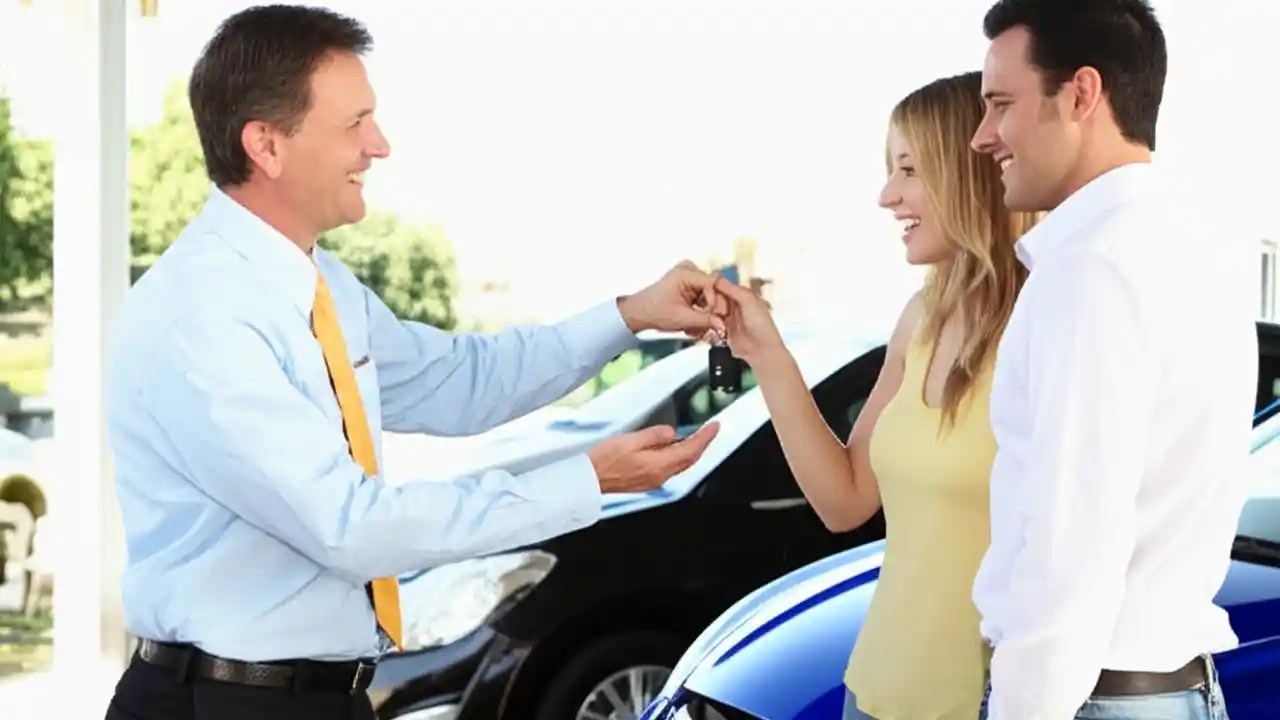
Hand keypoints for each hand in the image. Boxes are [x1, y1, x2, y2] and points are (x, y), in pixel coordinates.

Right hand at [587, 422, 720, 493]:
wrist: (590, 479)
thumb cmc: (605, 460)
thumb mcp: (630, 440)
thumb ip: (654, 436)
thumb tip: (672, 433)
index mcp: (658, 465)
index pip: (690, 450)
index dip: (705, 438)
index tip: (714, 427)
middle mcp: (660, 476)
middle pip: (689, 460)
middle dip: (701, 444)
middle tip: (709, 430)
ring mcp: (654, 480)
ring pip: (680, 464)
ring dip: (690, 450)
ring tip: (694, 436)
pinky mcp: (647, 481)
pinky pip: (669, 467)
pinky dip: (676, 456)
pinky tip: (672, 447)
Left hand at [617, 261, 727, 336]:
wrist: (640, 312)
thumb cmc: (654, 311)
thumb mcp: (682, 318)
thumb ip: (705, 320)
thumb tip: (722, 324)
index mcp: (685, 273)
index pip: (712, 283)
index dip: (715, 302)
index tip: (714, 317)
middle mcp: (689, 269)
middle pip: (713, 288)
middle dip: (712, 308)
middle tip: (712, 324)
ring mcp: (690, 276)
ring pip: (711, 293)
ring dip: (707, 310)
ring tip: (699, 324)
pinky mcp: (690, 284)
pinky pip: (705, 295)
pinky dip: (702, 309)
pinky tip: (696, 320)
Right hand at [713, 276, 785, 365]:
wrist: (761, 350)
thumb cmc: (762, 327)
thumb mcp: (748, 301)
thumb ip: (732, 288)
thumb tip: (716, 278)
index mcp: (742, 294)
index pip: (721, 285)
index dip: (712, 288)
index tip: (708, 294)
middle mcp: (734, 304)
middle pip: (712, 298)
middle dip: (711, 303)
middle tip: (714, 310)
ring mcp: (728, 317)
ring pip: (710, 311)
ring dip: (709, 315)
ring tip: (713, 320)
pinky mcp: (722, 330)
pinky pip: (710, 323)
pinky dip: (708, 324)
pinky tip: (710, 326)